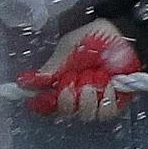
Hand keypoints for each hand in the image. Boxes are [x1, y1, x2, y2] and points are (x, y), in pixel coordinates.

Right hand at [21, 20, 142, 119]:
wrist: (122, 34)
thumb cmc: (95, 38)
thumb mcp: (67, 48)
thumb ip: (51, 67)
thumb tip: (26, 82)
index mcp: (62, 83)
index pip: (47, 104)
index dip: (44, 104)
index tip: (49, 93)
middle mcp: (77, 97)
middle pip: (65, 113)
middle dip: (68, 99)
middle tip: (73, 82)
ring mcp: (96, 101)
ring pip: (86, 115)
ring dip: (88, 98)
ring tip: (93, 78)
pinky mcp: (115, 103)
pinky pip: (107, 112)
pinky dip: (106, 98)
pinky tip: (108, 83)